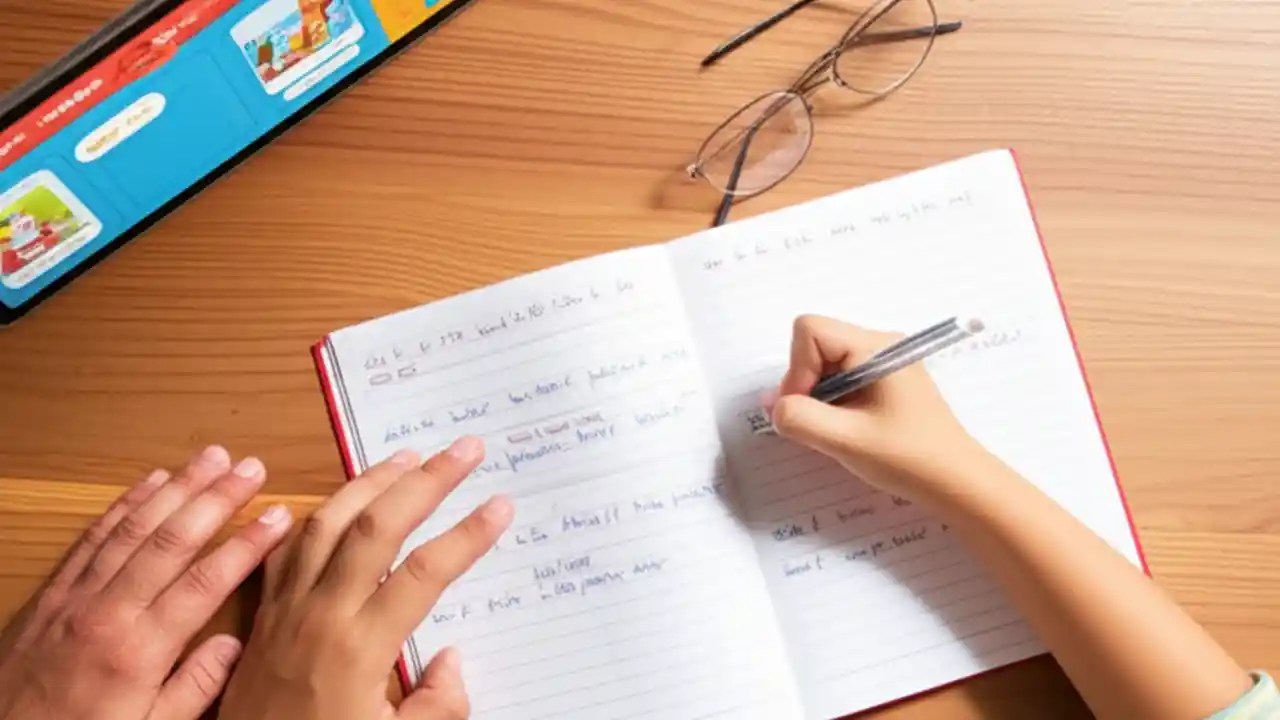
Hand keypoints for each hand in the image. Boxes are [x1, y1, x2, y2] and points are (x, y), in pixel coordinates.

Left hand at [0, 447, 291, 719]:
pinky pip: (94, 536)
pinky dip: (125, 503)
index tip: (280, 516)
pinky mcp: (53, 592)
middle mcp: (109, 611)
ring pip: (134, 527)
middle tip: (251, 467)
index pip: (207, 582)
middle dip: (216, 499)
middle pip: (172, 541)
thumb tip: (236, 645)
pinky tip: (152, 480)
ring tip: (212, 456)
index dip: (248, 544)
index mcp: (140, 650)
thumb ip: (194, 689)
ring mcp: (77, 596)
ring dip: (177, 487)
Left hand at [219, 436, 512, 719]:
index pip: (424, 573)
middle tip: (465, 449)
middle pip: (377, 527)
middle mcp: (321, 615)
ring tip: (408, 456)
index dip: (468, 535)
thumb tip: (450, 660)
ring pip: (326, 523)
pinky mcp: (262, 615)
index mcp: (358, 649)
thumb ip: (437, 708)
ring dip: (370, 482)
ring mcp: (286, 609)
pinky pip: (286, 548)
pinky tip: (338, 502)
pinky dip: (314, 515)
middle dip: (426, 481)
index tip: (501, 505)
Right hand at [768, 315, 992, 503]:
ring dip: (818, 397)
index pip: (810, 330)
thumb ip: (799, 418)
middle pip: (816, 345)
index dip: (796, 369)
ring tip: (834, 431)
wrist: (957, 481)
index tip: (806, 409)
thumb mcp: (844, 439)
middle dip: (804, 384)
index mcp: (875, 347)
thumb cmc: (906, 457)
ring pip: (827, 363)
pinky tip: (846, 429)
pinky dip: (833, 402)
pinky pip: (843, 377)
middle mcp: (880, 344)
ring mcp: (885, 362)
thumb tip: (775, 407)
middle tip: (815, 425)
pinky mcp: (887, 381)